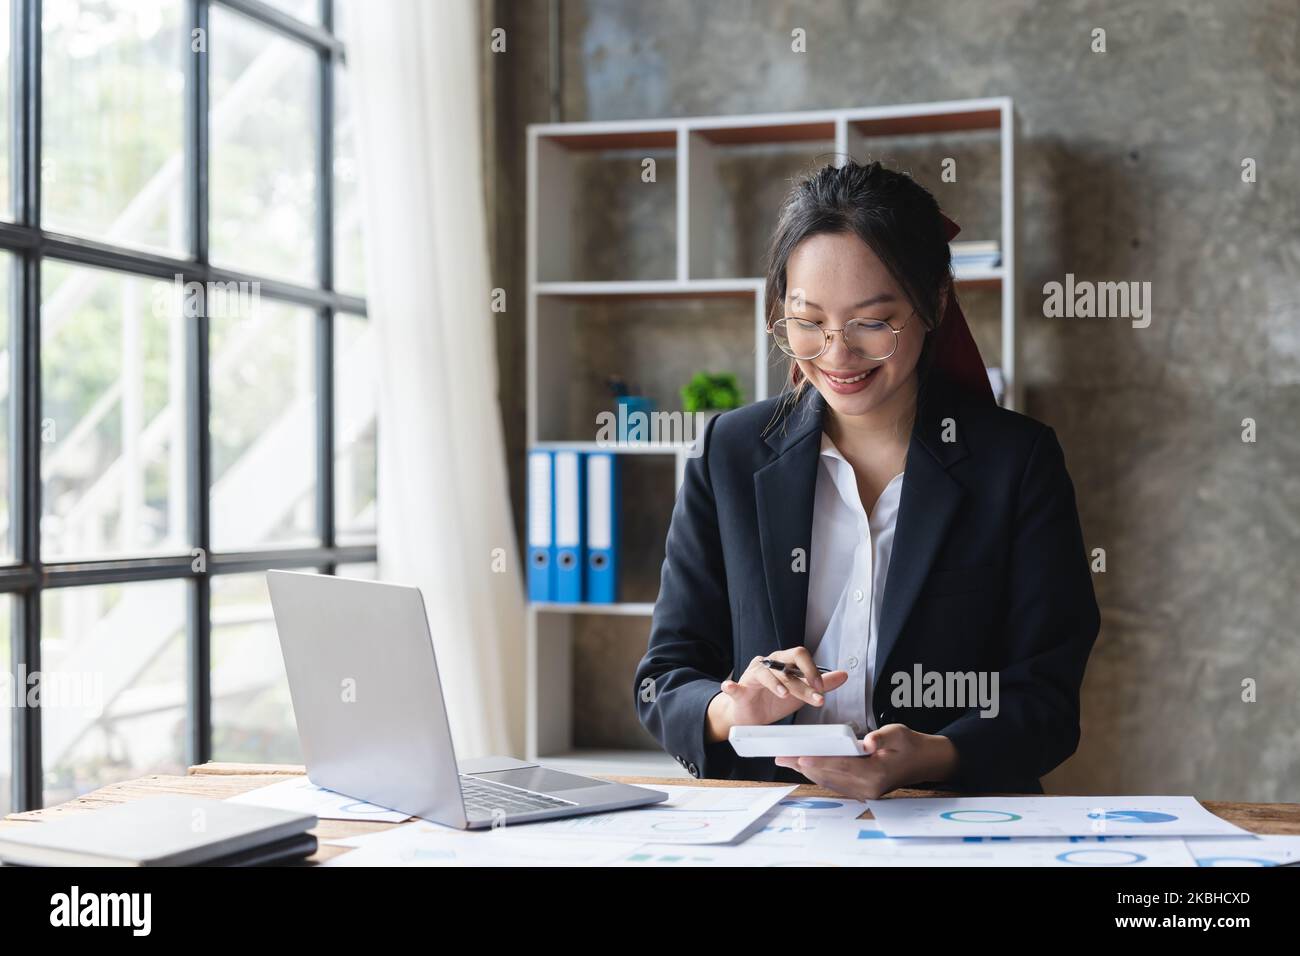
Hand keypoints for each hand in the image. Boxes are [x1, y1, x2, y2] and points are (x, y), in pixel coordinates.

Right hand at [705, 649, 848, 741]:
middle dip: (802, 678)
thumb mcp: (801, 693)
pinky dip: (732, 687)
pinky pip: (734, 687)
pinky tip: (731, 687)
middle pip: (785, 662)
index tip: (822, 688)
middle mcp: (768, 664)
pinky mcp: (738, 690)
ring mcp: (752, 676)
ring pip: (766, 674)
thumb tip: (844, 675)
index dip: (812, 669)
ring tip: (785, 695)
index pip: (799, 656)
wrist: (751, 717)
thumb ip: (821, 683)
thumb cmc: (774, 701)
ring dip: (777, 684)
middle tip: (814, 693)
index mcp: (783, 663)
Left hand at [774, 725, 958, 799]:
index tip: (800, 756)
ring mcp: (865, 792)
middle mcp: (869, 787)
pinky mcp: (862, 791)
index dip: (820, 760)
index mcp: (877, 774)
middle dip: (805, 766)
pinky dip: (819, 774)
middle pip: (830, 775)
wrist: (924, 761)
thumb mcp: (899, 734)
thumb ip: (882, 738)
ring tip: (787, 761)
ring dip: (808, 771)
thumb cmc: (910, 745)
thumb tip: (868, 742)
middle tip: (783, 757)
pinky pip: (835, 783)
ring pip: (830, 781)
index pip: (842, 766)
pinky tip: (806, 766)